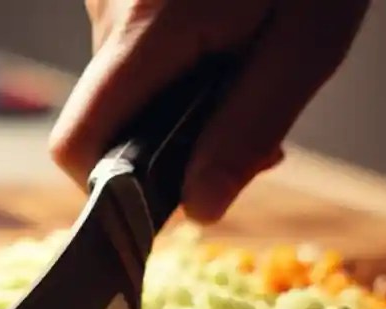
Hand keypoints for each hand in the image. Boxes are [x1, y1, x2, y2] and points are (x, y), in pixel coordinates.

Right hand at [50, 0, 369, 221]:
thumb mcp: (307, 44)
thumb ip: (246, 130)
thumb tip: (199, 210)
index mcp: (149, 28)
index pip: (78, 143)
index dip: (109, 189)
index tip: (168, 195)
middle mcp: (110, 6)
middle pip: (104, 118)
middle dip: (167, 143)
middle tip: (250, 130)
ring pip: (119, 85)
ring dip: (178, 101)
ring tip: (249, 63)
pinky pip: (130, 48)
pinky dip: (174, 64)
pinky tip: (225, 36)